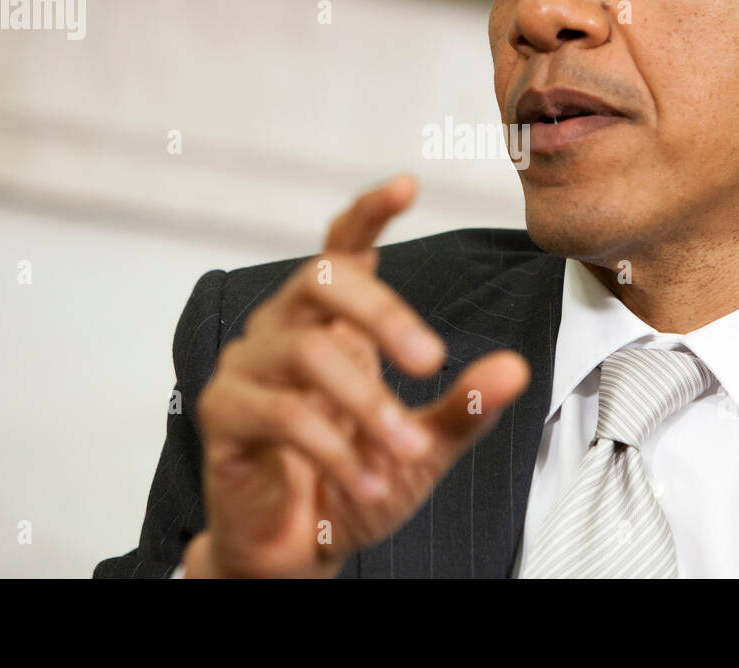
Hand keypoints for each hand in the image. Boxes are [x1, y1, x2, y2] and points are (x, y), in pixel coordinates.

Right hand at [184, 174, 530, 577]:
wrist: (298, 555)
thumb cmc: (355, 484)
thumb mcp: (423, 448)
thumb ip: (464, 406)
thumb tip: (516, 366)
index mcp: (332, 326)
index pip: (342, 250)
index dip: (368, 214)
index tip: (408, 184)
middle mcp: (283, 332)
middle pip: (323, 279)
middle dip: (383, 312)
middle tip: (430, 359)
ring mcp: (246, 369)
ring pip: (304, 349)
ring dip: (364, 401)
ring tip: (404, 446)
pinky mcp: (222, 415)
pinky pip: (279, 412)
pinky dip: (331, 448)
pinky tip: (364, 479)